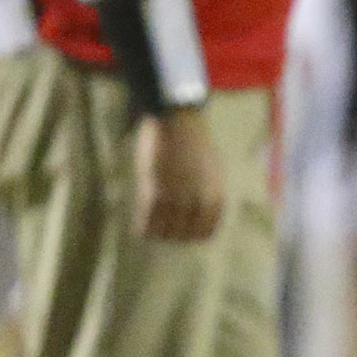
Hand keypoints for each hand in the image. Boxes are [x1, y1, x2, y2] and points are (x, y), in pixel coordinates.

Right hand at [134, 107, 225, 241]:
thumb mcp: (212, 170)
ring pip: (166, 231)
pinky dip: (144, 227)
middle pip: (185, 235)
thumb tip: (203, 213)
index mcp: (215, 196)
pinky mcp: (158, 190)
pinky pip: (149, 221)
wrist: (178, 121)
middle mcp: (199, 200)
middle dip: (174, 235)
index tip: (182, 231)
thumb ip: (208, 193)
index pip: (206, 232)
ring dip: (158, 232)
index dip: (192, 234)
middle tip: (163, 230)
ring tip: (151, 228)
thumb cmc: (194, 143)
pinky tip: (142, 227)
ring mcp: (178, 196)